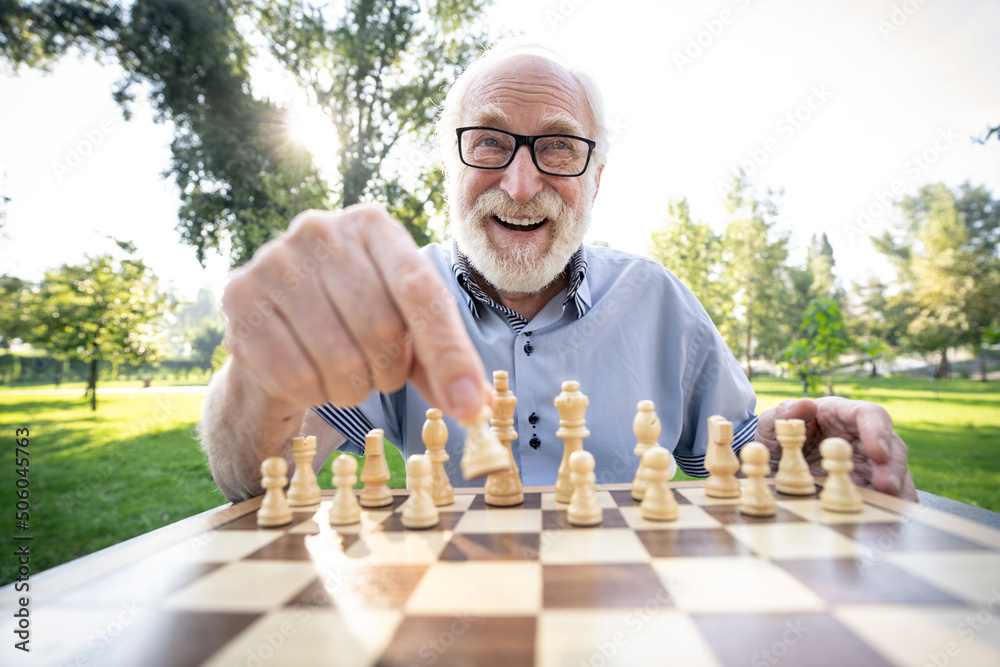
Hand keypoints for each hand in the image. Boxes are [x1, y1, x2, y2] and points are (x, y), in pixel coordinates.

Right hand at [221, 205, 489, 418]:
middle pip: (382, 329)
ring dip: (352, 388)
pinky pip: (296, 376)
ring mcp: (273, 260)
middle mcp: (321, 230)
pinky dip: (314, 394)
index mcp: (373, 225)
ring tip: (345, 374)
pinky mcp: (239, 298)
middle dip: (390, 372)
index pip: (421, 292)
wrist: (275, 326)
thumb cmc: (356, 322)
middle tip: (380, 373)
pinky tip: (310, 378)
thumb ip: (444, 361)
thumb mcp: (407, 328)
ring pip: (340, 360)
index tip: (468, 404)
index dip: (449, 353)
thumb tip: (476, 407)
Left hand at [755, 397, 916, 500]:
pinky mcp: (866, 485)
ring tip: (893, 504)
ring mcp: (866, 462)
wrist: (773, 463)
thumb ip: (784, 414)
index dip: (877, 430)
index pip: (869, 414)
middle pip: (890, 445)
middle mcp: (860, 437)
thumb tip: (805, 404)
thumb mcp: (771, 425)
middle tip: (887, 486)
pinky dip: (891, 504)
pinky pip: (885, 494)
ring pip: (894, 471)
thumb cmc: (777, 436)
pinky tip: (892, 515)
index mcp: (840, 414)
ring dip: (898, 487)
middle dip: (892, 465)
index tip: (877, 451)